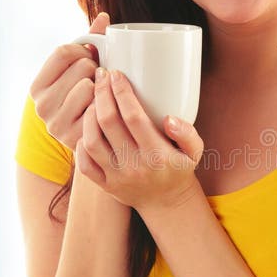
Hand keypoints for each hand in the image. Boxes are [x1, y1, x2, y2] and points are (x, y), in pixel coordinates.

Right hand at [30, 12, 109, 150]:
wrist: (79, 138)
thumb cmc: (80, 96)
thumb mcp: (76, 70)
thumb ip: (88, 43)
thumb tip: (104, 16)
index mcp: (37, 86)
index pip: (63, 51)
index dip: (84, 50)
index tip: (91, 58)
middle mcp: (41, 106)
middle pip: (81, 66)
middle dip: (95, 68)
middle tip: (97, 80)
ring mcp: (57, 124)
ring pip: (90, 85)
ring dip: (101, 87)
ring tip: (100, 95)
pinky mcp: (76, 138)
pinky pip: (100, 108)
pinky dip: (106, 105)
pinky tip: (104, 110)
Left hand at [75, 68, 203, 212]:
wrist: (167, 202)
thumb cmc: (178, 168)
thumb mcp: (194, 151)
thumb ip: (187, 133)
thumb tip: (169, 119)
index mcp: (157, 155)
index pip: (134, 117)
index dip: (122, 92)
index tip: (117, 74)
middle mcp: (135, 166)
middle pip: (109, 123)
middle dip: (102, 94)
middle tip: (101, 76)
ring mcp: (117, 177)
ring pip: (92, 141)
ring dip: (89, 115)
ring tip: (94, 99)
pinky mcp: (105, 185)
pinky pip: (84, 163)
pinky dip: (82, 143)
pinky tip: (88, 127)